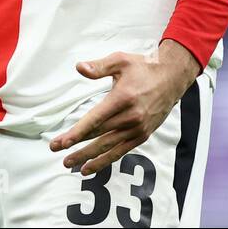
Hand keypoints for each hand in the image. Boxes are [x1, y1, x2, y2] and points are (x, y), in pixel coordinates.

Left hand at [48, 39, 200, 175]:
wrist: (172, 79)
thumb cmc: (144, 68)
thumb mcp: (121, 61)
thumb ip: (99, 67)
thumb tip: (79, 67)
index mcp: (122, 98)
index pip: (95, 120)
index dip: (77, 133)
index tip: (61, 142)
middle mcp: (130, 117)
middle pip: (98, 135)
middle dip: (75, 145)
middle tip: (55, 151)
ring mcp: (137, 128)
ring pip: (108, 147)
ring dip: (87, 157)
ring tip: (69, 164)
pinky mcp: (142, 135)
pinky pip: (120, 151)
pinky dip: (105, 161)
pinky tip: (90, 167)